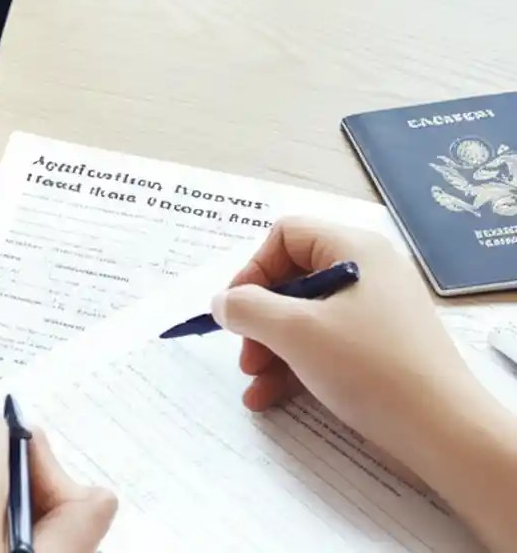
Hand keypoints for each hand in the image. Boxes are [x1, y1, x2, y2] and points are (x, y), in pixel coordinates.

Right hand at [212, 216, 501, 478]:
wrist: (443, 431)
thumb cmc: (368, 367)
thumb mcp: (295, 332)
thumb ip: (248, 309)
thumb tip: (222, 302)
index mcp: (354, 250)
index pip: (286, 236)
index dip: (253, 270)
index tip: (237, 311)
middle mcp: (368, 272)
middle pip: (292, 279)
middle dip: (258, 320)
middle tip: (245, 357)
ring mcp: (377, 311)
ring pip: (305, 317)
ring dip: (271, 349)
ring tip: (254, 384)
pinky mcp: (381, 347)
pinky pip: (325, 344)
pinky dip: (295, 365)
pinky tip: (269, 397)